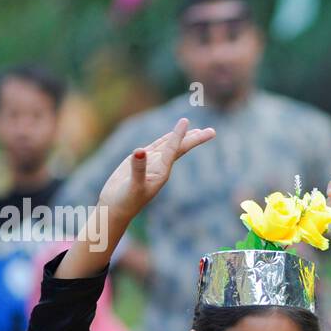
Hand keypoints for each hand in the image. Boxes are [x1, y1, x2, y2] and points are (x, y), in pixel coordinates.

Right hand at [97, 118, 215, 227]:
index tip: (186, 121)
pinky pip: (157, 148)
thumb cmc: (126, 200)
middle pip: (180, 148)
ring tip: (198, 130)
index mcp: (161, 172)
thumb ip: (138, 169)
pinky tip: (171, 137)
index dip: (180, 135)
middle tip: (213, 131)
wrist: (117, 209)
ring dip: (183, 138)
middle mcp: (160, 167)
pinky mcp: (142, 163)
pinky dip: (165, 140)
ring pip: (170, 146)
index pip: (174, 149)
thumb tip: (139, 151)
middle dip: (196, 139)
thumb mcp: (133, 185)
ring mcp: (152, 164)